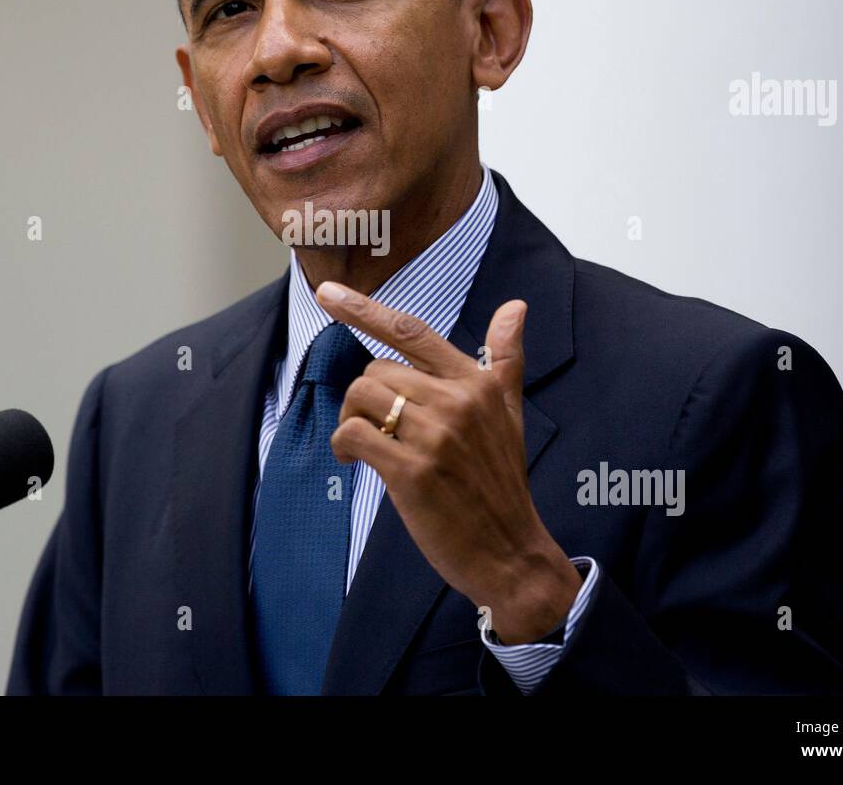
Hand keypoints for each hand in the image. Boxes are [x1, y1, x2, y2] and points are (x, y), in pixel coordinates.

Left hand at [316, 281, 582, 642]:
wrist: (509, 551)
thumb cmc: (500, 482)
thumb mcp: (510, 414)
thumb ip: (505, 358)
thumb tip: (516, 306)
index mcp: (476, 382)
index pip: (412, 332)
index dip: (364, 309)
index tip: (327, 292)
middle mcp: (457, 401)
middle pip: (376, 370)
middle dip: (365, 398)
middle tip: (374, 428)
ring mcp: (435, 435)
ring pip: (361, 396)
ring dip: (351, 419)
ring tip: (365, 446)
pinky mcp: (412, 470)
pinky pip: (354, 433)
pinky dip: (343, 445)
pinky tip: (352, 459)